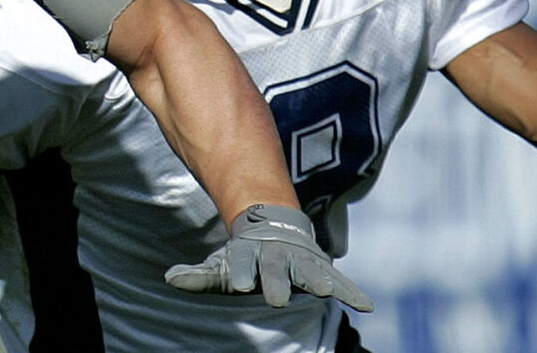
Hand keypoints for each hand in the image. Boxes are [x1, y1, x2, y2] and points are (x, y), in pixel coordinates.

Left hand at [163, 204, 373, 311]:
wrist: (273, 230)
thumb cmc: (243, 258)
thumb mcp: (219, 267)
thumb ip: (197, 276)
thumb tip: (169, 278)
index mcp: (249, 253)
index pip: (243, 262)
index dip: (241, 272)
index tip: (240, 285)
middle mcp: (277, 255)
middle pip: (276, 268)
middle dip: (276, 280)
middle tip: (277, 298)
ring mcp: (301, 260)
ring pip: (309, 270)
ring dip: (317, 280)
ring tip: (325, 290)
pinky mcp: (322, 269)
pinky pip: (340, 282)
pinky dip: (352, 292)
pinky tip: (367, 306)